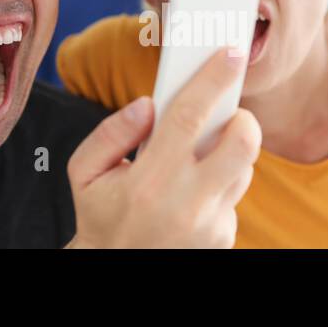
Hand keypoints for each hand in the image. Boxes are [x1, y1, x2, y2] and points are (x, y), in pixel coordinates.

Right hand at [66, 48, 259, 247]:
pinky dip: (217, 187)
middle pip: (242, 144)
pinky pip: (232, 197)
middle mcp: (187, 203)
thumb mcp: (84, 172)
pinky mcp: (224, 238)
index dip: (213, 79)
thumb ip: (111, 132)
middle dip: (243, 120)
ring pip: (243, 170)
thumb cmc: (100, 215)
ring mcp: (210, 224)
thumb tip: (146, 105)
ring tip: (193, 163)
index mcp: (149, 180)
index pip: (190, 116)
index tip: (231, 55)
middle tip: (227, 116)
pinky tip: (189, 197)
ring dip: (226, 156)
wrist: (114, 271)